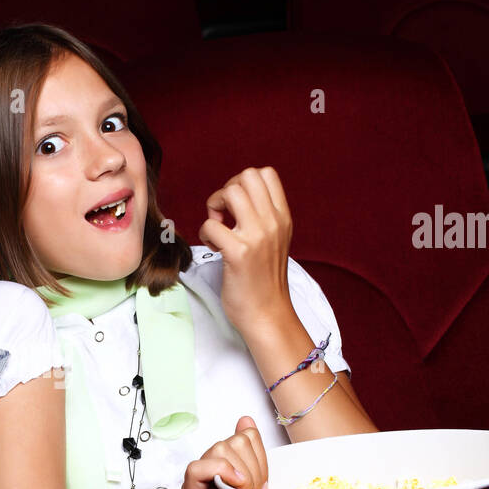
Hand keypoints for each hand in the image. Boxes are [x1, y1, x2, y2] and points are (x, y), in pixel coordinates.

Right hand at [181, 416, 267, 488]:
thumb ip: (257, 461)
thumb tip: (246, 422)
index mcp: (233, 469)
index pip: (245, 437)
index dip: (260, 454)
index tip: (267, 482)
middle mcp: (214, 473)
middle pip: (233, 441)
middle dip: (254, 465)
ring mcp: (201, 486)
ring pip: (219, 449)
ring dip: (242, 471)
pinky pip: (196, 468)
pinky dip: (218, 470)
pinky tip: (235, 485)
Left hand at [197, 167, 295, 334]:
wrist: (267, 315)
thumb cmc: (263, 280)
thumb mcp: (274, 241)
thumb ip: (261, 217)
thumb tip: (233, 199)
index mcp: (283, 217)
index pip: (266, 174)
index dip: (242, 183)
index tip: (236, 208)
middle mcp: (273, 223)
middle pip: (246, 176)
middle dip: (226, 191)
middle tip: (223, 216)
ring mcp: (257, 237)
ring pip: (230, 192)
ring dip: (215, 207)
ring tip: (218, 230)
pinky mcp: (238, 254)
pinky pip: (211, 225)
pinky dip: (205, 234)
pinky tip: (214, 248)